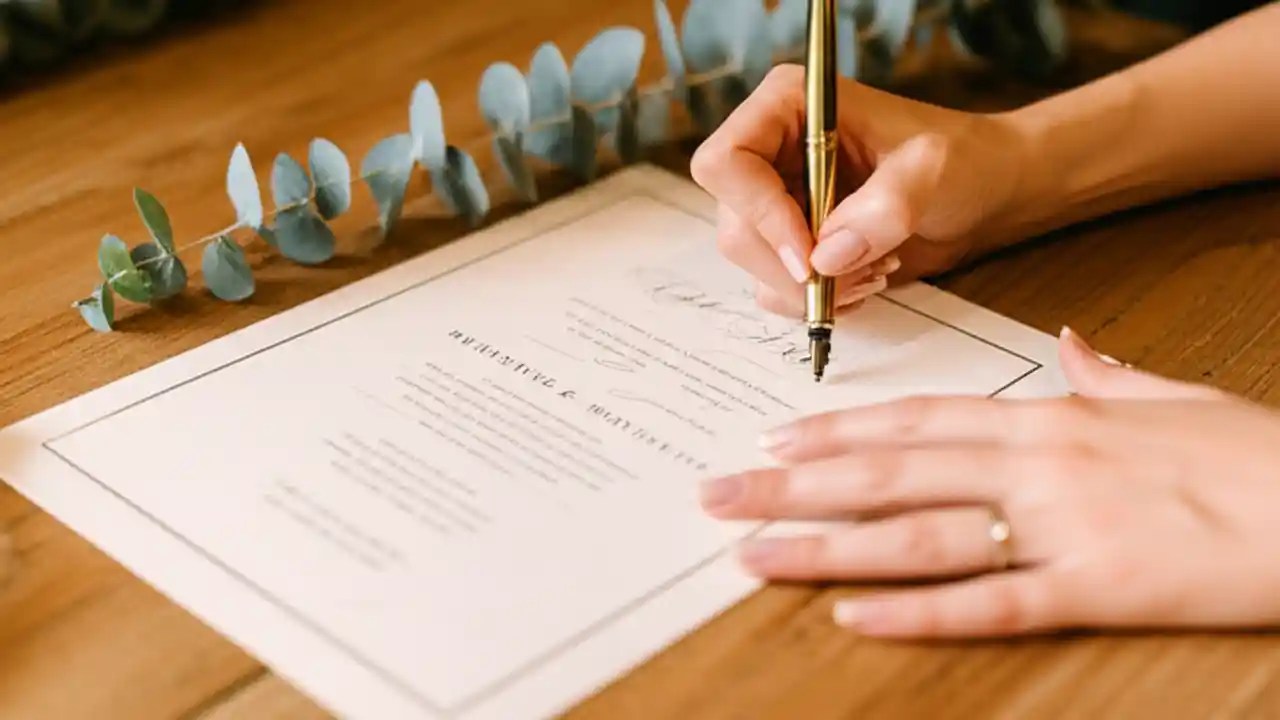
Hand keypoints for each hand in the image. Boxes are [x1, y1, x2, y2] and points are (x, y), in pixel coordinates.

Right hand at [689, 64, 1029, 316]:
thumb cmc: (962, 160)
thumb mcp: (933, 171)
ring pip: (751, 263)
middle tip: (852, 274)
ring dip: (811, 287)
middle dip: (792, 266)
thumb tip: (826, 256)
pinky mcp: (790, 238)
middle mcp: (770, 150)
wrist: (983, 192)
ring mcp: (777, 198)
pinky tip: (863, 280)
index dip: (759, 213)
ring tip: (873, 270)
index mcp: (788, 106)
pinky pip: (773, 285)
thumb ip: (886, 208)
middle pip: (735, 225)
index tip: (809, 255)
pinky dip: (816, 298)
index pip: (726, 162)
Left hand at [698, 327, 1279, 637]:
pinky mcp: (1098, 590)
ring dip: (827, 545)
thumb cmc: (1253, 455)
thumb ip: (1107, 374)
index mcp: (1052, 417)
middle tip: (719, 494)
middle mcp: (1039, 463)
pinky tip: (852, 616)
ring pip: (918, 533)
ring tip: (751, 554)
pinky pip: (992, 601)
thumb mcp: (1172, 398)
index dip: (837, 430)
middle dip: (795, 484)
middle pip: (892, 471)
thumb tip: (1070, 346)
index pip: (918, 419)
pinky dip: (916, 610)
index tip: (772, 439)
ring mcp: (1064, 526)